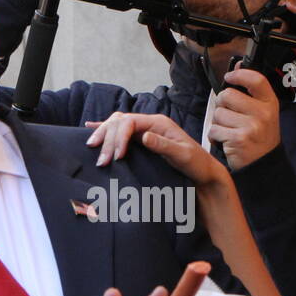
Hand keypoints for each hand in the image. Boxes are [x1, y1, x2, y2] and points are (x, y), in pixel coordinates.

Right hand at [85, 112, 228, 188]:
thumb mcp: (183, 155)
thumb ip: (163, 145)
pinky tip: (91, 127)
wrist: (203, 173)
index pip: (130, 122)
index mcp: (158, 123)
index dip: (119, 137)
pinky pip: (120, 131)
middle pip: (119, 122)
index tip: (117, 157)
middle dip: (107, 138)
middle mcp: (150, 123)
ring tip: (91, 147)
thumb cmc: (196, 164)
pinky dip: (105, 129)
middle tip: (102, 160)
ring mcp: (145, 131)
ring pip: (117, 125)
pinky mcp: (142, 140)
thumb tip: (144, 136)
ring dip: (104, 135)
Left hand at [209, 67, 280, 170]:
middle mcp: (262, 113)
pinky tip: (225, 141)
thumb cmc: (260, 137)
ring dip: (218, 123)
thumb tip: (238, 66)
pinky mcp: (238, 139)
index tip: (229, 77)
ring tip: (229, 131)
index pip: (256, 79)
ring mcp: (251, 126)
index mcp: (269, 104)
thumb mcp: (263, 113)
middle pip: (227, 95)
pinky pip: (214, 129)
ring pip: (218, 113)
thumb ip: (251, 92)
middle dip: (221, 105)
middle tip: (228, 116)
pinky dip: (215, 136)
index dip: (239, 74)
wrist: (264, 165)